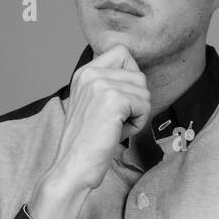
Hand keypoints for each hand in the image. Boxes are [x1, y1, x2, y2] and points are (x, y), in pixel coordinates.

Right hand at [49, 43, 150, 192]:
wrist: (73, 166)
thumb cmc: (88, 142)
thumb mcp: (94, 104)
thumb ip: (110, 86)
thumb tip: (138, 77)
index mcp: (84, 72)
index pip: (122, 52)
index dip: (131, 76)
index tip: (122, 99)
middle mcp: (90, 73)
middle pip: (138, 74)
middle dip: (136, 101)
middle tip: (117, 120)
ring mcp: (100, 85)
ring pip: (144, 91)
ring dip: (138, 113)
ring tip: (116, 127)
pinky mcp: (113, 100)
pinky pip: (145, 105)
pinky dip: (139, 123)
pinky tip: (119, 132)